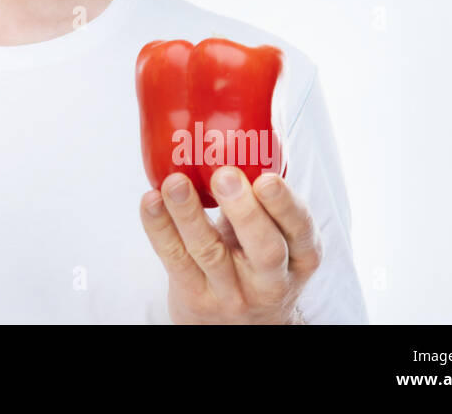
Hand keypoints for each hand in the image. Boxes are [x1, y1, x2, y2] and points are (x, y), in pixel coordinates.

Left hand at [139, 166, 321, 323]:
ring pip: (211, 252)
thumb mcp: (275, 236)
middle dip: (243, 210)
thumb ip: (261, 197)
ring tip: (175, 182)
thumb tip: (242, 125)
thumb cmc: (254, 262)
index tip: (266, 178)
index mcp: (300, 256)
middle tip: (225, 174)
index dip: (285, 205)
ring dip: (190, 214)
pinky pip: (174, 260)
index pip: (300, 231)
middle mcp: (272, 280)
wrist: (237, 326)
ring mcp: (233, 293)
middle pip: (264, 248)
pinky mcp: (196, 297)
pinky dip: (160, 228)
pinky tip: (150, 201)